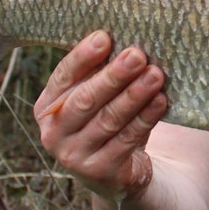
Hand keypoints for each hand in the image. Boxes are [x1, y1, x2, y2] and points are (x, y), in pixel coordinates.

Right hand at [33, 30, 167, 201]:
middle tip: (137, 55)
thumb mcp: (97, 95)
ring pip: (108, 120)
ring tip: (155, 75)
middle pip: (86, 99)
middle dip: (113, 76)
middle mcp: (54, 132)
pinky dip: (145, 119)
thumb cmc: (104, 117)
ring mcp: (74, 156)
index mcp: (48, 105)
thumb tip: (126, 36)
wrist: (115, 171)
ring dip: (134, 96)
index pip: (63, 76)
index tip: (105, 37)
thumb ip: (101, 71)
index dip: (83, 56)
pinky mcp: (100, 173)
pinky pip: (126, 141)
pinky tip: (160, 101)